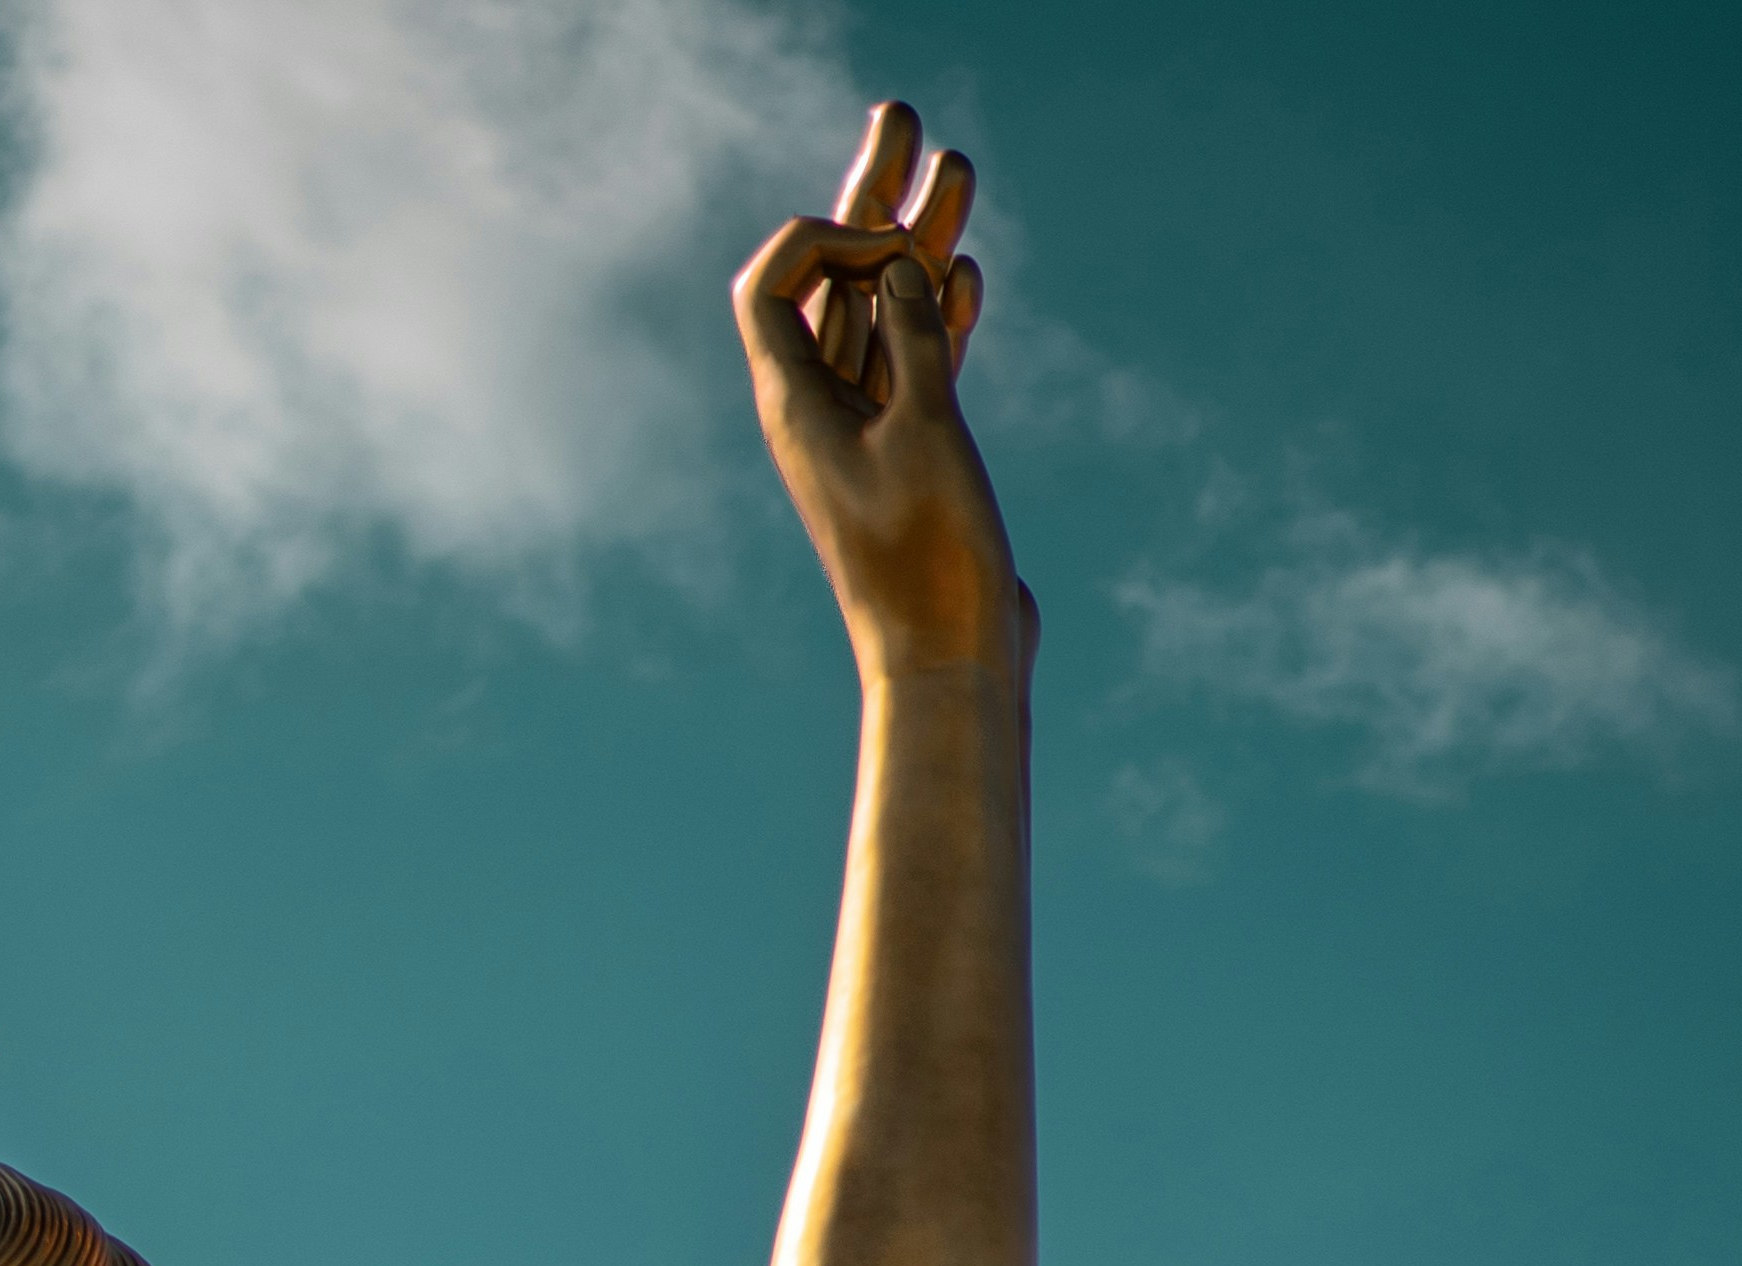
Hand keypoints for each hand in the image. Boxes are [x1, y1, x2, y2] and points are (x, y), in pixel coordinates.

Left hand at [733, 100, 1026, 686]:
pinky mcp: (913, 456)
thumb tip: (897, 264)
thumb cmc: (929, 563)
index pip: (774, 283)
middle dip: (870, 200)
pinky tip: (967, 272)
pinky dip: (939, 317)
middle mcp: (821, 411)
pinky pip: (918, 365)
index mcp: (795, 407)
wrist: (952, 667)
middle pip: (834, 281)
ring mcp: (869, 432)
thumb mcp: (925, 433)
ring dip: (919, 246)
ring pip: (886, 316)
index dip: (822, 237)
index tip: (884, 252)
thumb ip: (913, 337)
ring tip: (959, 172)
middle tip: (908, 122)